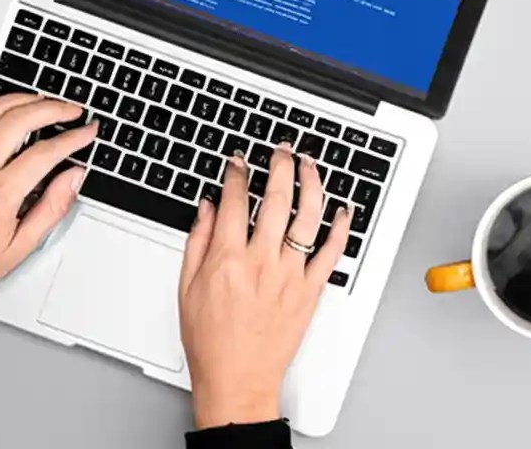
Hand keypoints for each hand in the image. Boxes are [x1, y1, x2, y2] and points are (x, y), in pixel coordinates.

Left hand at [0, 95, 95, 323]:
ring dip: (20, 100)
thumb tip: (74, 176)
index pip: (44, 153)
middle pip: (18, 121)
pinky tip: (4, 108)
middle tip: (71, 110)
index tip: (87, 132)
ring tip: (42, 101)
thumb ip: (53, 207)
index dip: (73, 138)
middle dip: (52, 109)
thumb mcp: (22, 246)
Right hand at [179, 147, 350, 429]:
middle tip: (282, 151)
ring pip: (308, 218)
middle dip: (280, 166)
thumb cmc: (211, 340)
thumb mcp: (187, 287)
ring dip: (312, 184)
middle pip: (277, 199)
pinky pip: (331, 252)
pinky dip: (340, 228)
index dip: (238, 174)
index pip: (237, 201)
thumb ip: (198, 241)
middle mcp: (262, 262)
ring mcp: (290, 275)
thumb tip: (208, 206)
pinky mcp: (310, 290)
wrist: (237, 378)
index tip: (240, 162)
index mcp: (227, 259)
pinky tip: (343, 209)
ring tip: (310, 165)